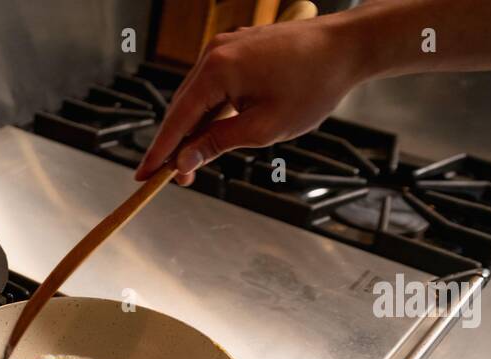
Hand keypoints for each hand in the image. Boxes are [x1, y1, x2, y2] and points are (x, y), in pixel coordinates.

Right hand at [137, 16, 367, 185]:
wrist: (347, 47)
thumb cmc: (312, 85)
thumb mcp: (263, 127)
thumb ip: (218, 143)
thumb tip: (185, 160)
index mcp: (217, 69)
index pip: (177, 119)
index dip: (159, 152)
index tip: (143, 177)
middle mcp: (214, 53)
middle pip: (183, 107)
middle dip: (178, 145)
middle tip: (177, 179)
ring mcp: (226, 47)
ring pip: (199, 97)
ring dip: (196, 129)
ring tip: (197, 161)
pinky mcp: (239, 49)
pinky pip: (215, 85)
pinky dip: (212, 111)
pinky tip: (215, 132)